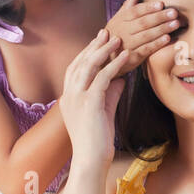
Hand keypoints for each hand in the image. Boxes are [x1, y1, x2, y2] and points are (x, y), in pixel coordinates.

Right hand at [58, 29, 128, 167]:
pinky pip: (102, 78)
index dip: (87, 53)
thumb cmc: (98, 140)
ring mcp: (77, 99)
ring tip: (117, 39)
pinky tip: (125, 57)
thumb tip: (120, 79)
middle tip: (106, 32)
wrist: (91, 160)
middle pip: (80, 63)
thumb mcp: (104, 111)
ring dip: (103, 50)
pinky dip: (114, 65)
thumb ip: (110, 94)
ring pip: (88, 66)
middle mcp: (69, 95)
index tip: (98, 41)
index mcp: (69, 97)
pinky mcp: (89, 104)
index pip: (75, 68)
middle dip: (93, 46)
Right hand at [104, 0, 179, 73]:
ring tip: (175, 24)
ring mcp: (127, 44)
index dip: (148, 7)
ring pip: (146, 35)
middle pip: (143, 22)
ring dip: (162, 29)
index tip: (161, 4)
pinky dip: (157, 43)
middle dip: (159, 17)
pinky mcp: (132, 57)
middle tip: (174, 13)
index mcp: (120, 20)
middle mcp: (123, 31)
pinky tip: (168, 38)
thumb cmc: (115, 35)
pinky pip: (146, 49)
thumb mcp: (118, 19)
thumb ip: (129, 6)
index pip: (135, 11)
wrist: (106, 58)